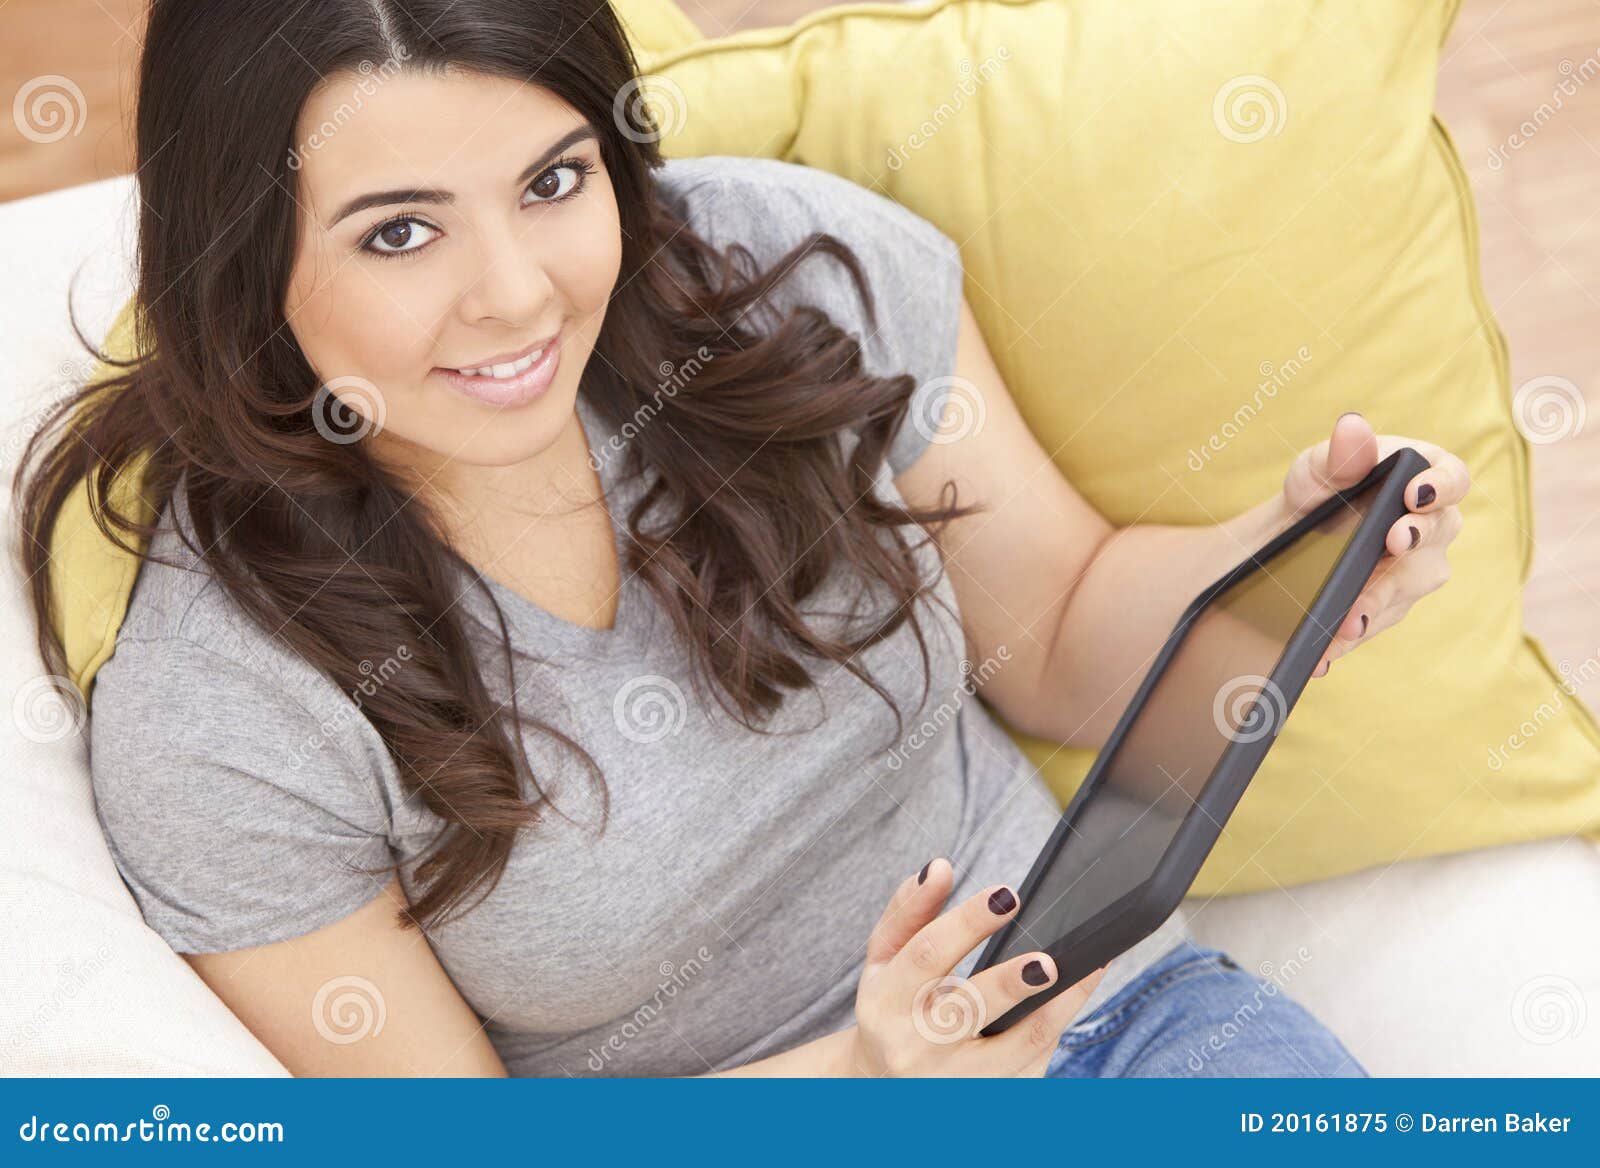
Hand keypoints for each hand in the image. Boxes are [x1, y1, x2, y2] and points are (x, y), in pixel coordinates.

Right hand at [843, 858, 1105, 1076]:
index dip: (968, 923)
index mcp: (886, 1003)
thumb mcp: (884, 959)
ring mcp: (952, 1082)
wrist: (882, 1089)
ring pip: (1017, 1043)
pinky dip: (1056, 1029)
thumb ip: (909, 910)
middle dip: (1012, 982)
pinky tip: (1072, 998)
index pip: (927, 954)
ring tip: (1085, 969)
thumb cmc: (892, 1009)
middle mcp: (915, 1047)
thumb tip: (939, 866)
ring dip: (1058, 1006)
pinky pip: (1032, 1065)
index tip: (1007, 895)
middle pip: (970, 1007)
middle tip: (1049, 959)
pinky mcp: (985, 1102)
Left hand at [1279, 412, 1468, 675]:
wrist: (1288, 541)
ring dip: (1377, 605)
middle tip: (1391, 546)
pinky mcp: (1388, 607)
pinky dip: (1347, 640)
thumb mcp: (1318, 468)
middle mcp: (1431, 529)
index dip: (1440, 486)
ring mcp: (1413, 573)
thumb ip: (1339, 453)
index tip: (1415, 493)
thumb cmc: (1317, 491)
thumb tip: (1352, 427)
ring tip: (1348, 620)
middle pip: (1435, 540)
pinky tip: (1324, 655)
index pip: (1452, 479)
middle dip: (1412, 548)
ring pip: (1406, 592)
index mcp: (1425, 481)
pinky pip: (1374, 625)